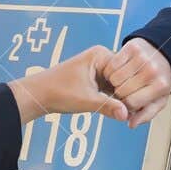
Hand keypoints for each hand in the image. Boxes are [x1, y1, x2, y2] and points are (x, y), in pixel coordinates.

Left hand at [9, 46, 128, 124]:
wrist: (38, 95)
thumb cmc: (57, 92)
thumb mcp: (86, 100)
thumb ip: (108, 107)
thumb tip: (126, 114)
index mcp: (101, 55)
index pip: (127, 71)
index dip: (129, 89)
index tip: (132, 105)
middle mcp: (101, 59)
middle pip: (124, 78)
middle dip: (126, 94)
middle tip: (130, 111)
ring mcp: (99, 69)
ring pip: (119, 85)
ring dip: (120, 99)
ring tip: (126, 112)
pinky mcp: (95, 80)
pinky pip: (111, 89)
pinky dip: (113, 100)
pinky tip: (119, 111)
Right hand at [102, 38, 170, 127]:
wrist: (162, 54)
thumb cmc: (158, 79)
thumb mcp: (158, 100)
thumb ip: (145, 114)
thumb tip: (131, 123)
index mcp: (160, 86)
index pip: (131, 104)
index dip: (125, 106)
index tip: (126, 103)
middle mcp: (152, 71)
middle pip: (122, 91)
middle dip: (119, 94)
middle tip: (123, 91)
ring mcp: (142, 58)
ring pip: (114, 78)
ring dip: (113, 82)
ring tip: (120, 82)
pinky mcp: (132, 48)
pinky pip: (112, 64)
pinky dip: (111, 70)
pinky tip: (117, 72)